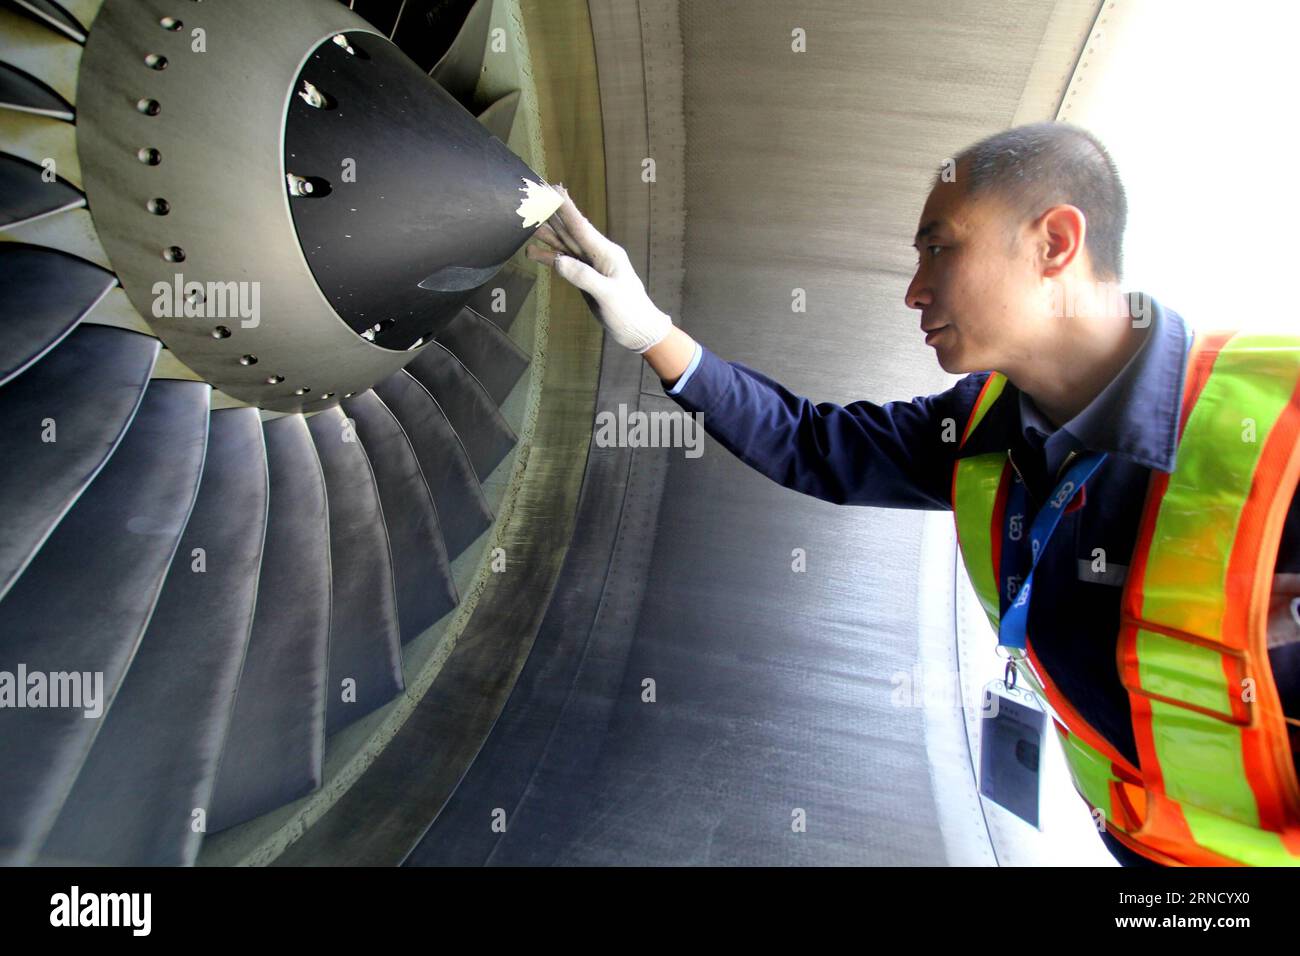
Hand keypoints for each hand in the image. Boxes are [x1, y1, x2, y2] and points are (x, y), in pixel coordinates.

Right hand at [525, 184, 672, 353]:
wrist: (638, 331)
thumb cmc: (629, 312)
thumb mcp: (608, 295)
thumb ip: (584, 277)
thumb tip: (559, 261)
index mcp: (607, 253)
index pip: (582, 227)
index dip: (566, 209)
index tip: (553, 190)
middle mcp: (597, 255)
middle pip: (570, 231)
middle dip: (553, 214)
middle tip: (536, 196)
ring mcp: (591, 266)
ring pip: (565, 246)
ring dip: (547, 234)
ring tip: (528, 221)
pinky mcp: (585, 278)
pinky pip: (564, 263)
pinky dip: (550, 257)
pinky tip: (534, 253)